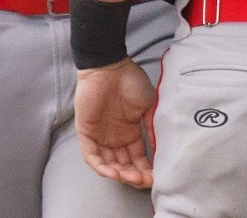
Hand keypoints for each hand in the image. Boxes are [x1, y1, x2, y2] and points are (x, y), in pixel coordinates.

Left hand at [74, 58, 154, 188]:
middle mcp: (115, 138)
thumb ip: (152, 128)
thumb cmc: (129, 81)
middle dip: (133, 176)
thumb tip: (160, 148)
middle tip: (142, 180)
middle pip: (123, 166)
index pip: (137, 159)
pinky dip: (100, 166)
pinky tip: (112, 172)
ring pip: (107, 164)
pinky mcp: (86, 132)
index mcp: (130, 133)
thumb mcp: (148, 106)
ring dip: (118, 174)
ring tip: (129, 177)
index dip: (146, 171)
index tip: (155, 178)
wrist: (110, 66)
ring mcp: (100, 136)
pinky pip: (91, 155)